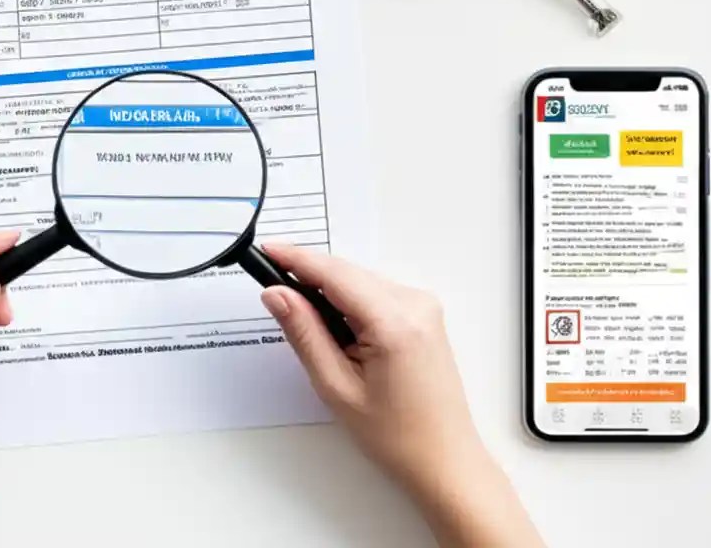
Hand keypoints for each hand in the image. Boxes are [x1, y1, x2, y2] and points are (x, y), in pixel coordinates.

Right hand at [258, 243, 542, 547]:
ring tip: (304, 319)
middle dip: (309, 276)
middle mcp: (415, 304)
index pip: (334, 273)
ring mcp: (425, 307)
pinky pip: (376, 293)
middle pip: (348, 272)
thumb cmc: (395, 435)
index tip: (266, 249)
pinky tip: (335, 325)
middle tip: (272, 290)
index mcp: (395, 322)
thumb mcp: (336, 386)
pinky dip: (350, 300)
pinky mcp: (425, 314)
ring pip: (361, 280)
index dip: (296, 258)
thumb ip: (304, 332)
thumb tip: (276, 294)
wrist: (444, 459)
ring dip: (330, 291)